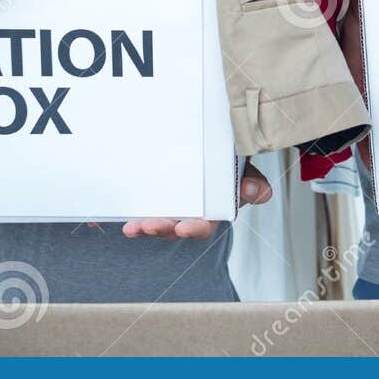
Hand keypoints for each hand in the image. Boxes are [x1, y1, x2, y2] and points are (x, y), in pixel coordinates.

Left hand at [122, 161, 272, 240]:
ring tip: (133, 227)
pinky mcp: (155, 202)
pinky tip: (125, 220)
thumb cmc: (229, 164)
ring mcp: (171, 209)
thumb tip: (253, 190)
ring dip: (145, 227)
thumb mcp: (244, 170)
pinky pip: (143, 212)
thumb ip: (253, 181)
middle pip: (174, 228)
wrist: (212, 148)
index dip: (194, 228)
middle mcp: (190, 215)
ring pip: (157, 223)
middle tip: (148, 226)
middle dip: (162, 229)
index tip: (183, 228)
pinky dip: (133, 218)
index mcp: (212, 211)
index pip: (204, 225)